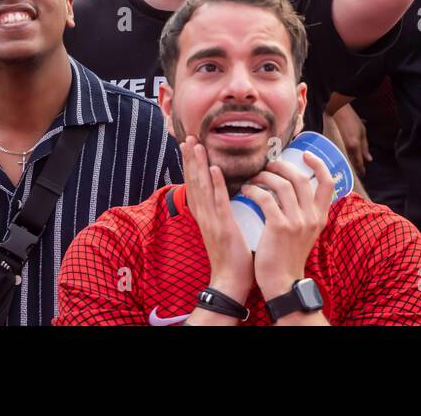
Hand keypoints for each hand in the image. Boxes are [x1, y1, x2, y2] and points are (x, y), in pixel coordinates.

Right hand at [181, 136, 252, 305]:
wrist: (231, 282)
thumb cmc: (231, 257)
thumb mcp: (223, 229)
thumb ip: (221, 212)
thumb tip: (223, 196)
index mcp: (204, 215)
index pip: (195, 185)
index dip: (191, 165)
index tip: (190, 145)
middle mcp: (204, 215)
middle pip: (194, 182)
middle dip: (191, 159)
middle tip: (188, 137)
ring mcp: (212, 221)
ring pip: (203, 188)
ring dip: (199, 165)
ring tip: (197, 145)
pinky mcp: (224, 227)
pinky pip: (219, 202)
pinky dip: (216, 184)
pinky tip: (215, 169)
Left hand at [247, 152, 334, 300]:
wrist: (282, 283)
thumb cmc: (288, 257)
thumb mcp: (306, 234)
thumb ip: (305, 214)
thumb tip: (294, 191)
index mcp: (320, 217)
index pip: (328, 183)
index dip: (318, 165)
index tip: (305, 154)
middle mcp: (312, 217)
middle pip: (301, 178)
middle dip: (282, 166)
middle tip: (268, 165)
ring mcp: (297, 222)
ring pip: (282, 184)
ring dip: (264, 176)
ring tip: (253, 178)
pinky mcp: (279, 227)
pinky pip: (265, 198)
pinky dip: (254, 190)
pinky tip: (246, 191)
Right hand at [333, 104, 371, 175]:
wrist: (337, 110)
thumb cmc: (350, 119)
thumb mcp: (362, 132)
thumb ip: (365, 147)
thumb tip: (368, 159)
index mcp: (354, 146)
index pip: (358, 163)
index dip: (361, 170)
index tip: (363, 174)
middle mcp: (344, 149)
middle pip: (349, 165)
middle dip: (353, 170)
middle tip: (356, 175)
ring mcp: (336, 147)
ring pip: (341, 161)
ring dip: (345, 166)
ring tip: (348, 170)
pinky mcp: (329, 145)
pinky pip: (336, 155)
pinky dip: (339, 159)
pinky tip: (340, 160)